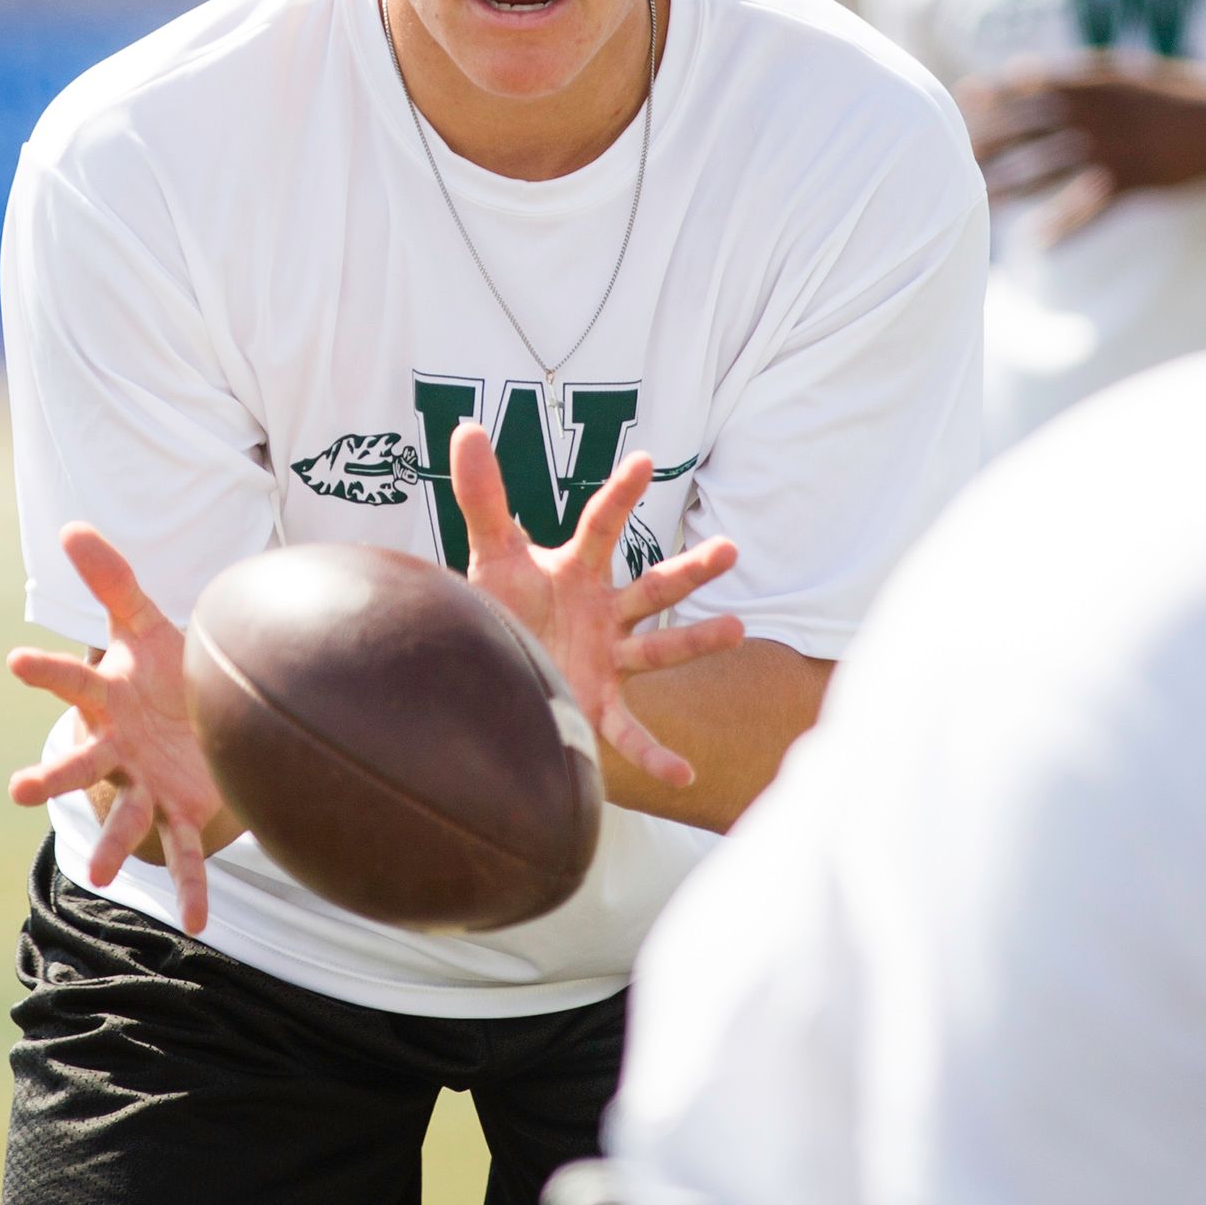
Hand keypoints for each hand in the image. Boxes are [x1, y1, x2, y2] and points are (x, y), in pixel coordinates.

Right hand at [7, 526, 236, 931]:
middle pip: (81, 762)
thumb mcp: (144, 623)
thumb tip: (71, 526)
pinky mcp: (184, 812)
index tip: (16, 660)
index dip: (46, 671)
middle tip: (16, 789)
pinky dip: (195, 888)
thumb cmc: (162, 670)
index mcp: (107, 700)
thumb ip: (112, 581)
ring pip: (125, 817)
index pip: (71, 682)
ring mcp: (146, 785)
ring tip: (96, 871)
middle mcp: (118, 749)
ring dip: (112, 844)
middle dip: (52, 774)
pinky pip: (189, 855)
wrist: (197, 718)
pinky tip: (200, 925)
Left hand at [442, 424, 741, 793]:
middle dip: (690, 571)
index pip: (601, 527)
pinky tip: (685, 775)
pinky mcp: (597, 703)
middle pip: (653, 589)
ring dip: (697, 641)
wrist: (491, 671)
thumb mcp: (490, 554)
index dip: (620, 496)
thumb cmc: (502, 608)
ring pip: (658, 650)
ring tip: (738, 629)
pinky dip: (656, 756)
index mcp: (578, 573)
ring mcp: (607, 659)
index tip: (643, 460)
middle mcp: (603, 614)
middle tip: (730, 550)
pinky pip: (632, 733)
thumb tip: (467, 429)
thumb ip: (482, 495)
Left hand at [962, 56, 1205, 237]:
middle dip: (987, 145)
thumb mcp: (1123, 74)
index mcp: (1092, 83)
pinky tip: (1037, 243)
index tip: (958, 103)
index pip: (1027, 86)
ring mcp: (1113, 148)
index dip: (990, 95)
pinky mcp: (1132, 182)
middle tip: (953, 161)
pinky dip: (1063, 228)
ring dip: (1009, 189)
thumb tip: (1016, 69)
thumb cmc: (1171, 97)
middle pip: (1027, 129)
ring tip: (979, 205)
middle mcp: (1097, 113)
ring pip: (1047, 170)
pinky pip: (1088, 210)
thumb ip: (1068, 72)